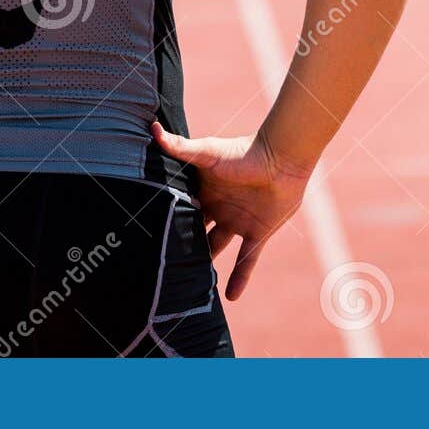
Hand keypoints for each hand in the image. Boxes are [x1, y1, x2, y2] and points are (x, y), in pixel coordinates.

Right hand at [150, 122, 310, 299]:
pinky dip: (239, 278)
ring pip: (217, 248)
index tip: (146, 241)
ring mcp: (238, 222)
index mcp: (203, 191)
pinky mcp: (258, 233)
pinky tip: (229, 298)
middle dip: (181, 247)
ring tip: (188, 288)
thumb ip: (180, 147)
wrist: (282, 158)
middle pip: (195, 233)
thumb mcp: (207, 152)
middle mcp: (218, 208)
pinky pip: (247, 260)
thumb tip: (152, 129)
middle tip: (161, 268)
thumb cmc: (243, 150)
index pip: (180, 211)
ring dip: (205, 266)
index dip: (166, 224)